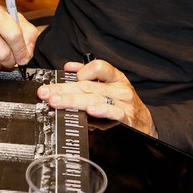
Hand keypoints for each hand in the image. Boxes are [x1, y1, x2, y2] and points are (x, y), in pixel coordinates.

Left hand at [37, 59, 157, 137]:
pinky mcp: (126, 118)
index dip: (81, 70)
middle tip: (45, 93)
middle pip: (88, 85)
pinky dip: (101, 111)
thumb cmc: (124, 105)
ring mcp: (124, 103)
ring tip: (56, 102)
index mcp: (115, 78)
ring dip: (72, 101)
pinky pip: (112, 112)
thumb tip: (69, 68)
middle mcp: (120, 88)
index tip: (64, 76)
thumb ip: (90, 78)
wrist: (147, 125)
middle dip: (62, 89)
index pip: (98, 67)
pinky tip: (90, 110)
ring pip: (94, 98)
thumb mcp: (110, 88)